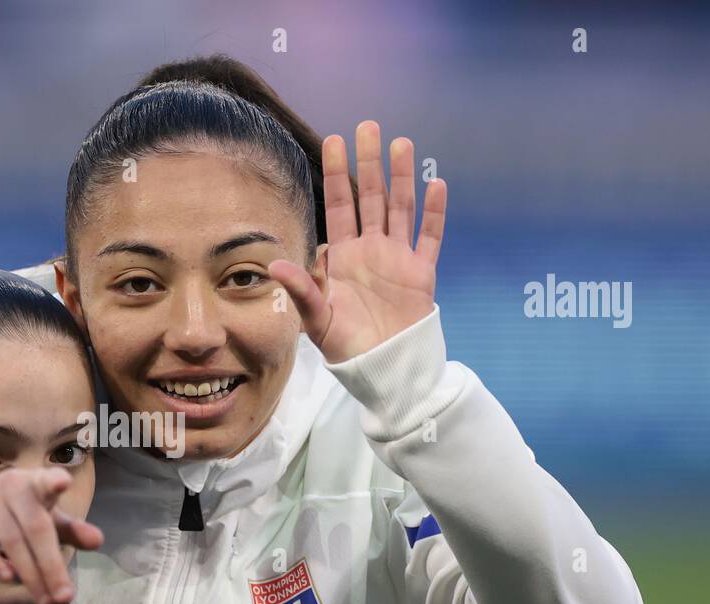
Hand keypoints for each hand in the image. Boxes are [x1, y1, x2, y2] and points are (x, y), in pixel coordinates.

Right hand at [0, 466, 103, 603]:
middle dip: (51, 566)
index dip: (54, 481)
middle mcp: (10, 484)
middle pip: (36, 528)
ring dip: (29, 573)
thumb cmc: (15, 518)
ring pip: (11, 540)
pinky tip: (9, 578)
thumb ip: (71, 532)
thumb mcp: (45, 523)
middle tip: (64, 598)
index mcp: (36, 482)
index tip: (63, 482)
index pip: (47, 481)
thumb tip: (99, 541)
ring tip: (43, 599)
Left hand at [270, 121, 446, 363]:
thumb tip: (273, 263)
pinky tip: (436, 185)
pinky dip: (435, 213)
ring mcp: (398, 259)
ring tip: (402, 143)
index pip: (339, 206)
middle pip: (370, 197)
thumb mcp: (316, 319)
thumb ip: (300, 289)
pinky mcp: (422, 274)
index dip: (338, 175)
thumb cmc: (346, 347)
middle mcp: (371, 250)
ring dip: (402, 177)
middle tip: (368, 127)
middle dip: (368, 163)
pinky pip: (430, 238)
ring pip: (401, 208)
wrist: (383, 369)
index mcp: (343, 256)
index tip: (334, 141)